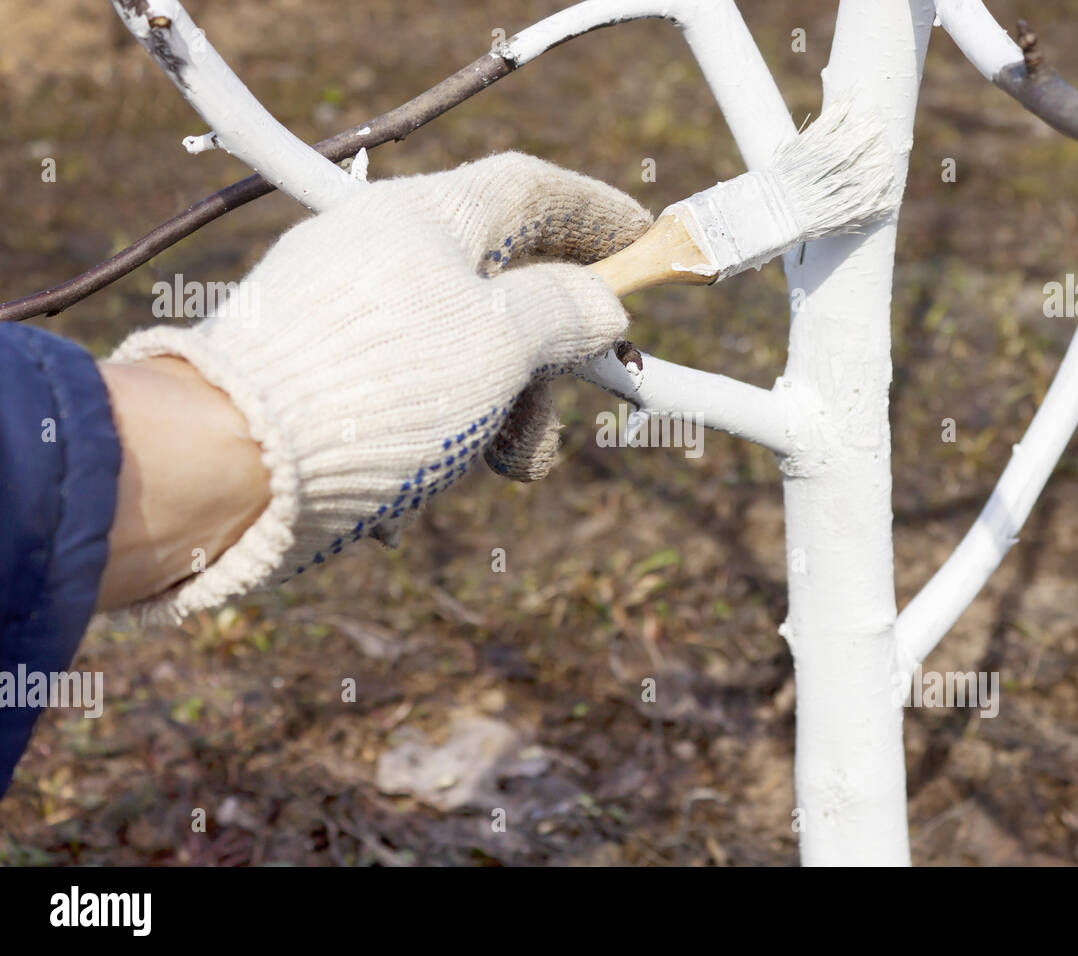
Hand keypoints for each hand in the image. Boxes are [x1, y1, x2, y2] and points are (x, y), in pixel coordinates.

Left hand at [107, 153, 650, 619]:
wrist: (228, 461)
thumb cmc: (375, 389)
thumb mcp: (500, 344)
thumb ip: (564, 313)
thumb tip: (601, 307)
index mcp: (424, 217)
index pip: (529, 189)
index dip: (593, 214)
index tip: (639, 243)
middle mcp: (379, 251)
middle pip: (496, 285)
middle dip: (543, 360)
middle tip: (560, 414)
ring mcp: (341, 309)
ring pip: (453, 352)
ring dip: (494, 412)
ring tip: (495, 465)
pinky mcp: (312, 368)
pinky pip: (401, 389)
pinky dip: (432, 432)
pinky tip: (415, 484)